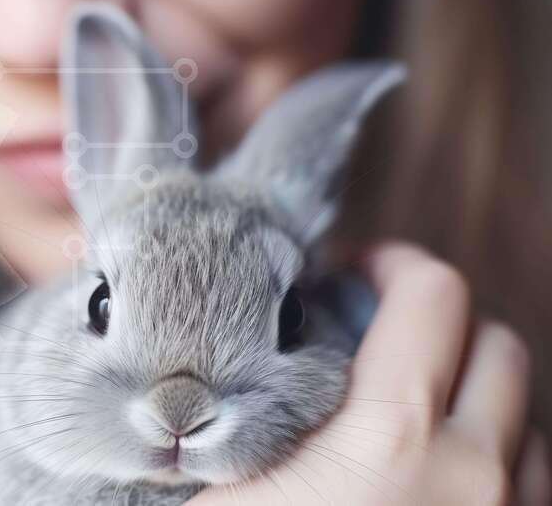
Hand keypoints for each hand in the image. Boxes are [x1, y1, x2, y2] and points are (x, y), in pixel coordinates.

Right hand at [187, 241, 549, 504]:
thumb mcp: (227, 472)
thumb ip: (260, 398)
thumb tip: (267, 340)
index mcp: (392, 435)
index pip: (435, 295)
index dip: (395, 264)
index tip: (360, 271)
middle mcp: (472, 474)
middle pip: (501, 347)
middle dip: (446, 325)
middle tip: (386, 335)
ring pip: (530, 421)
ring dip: (476, 398)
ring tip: (413, 411)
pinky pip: (531, 484)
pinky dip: (495, 460)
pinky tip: (438, 474)